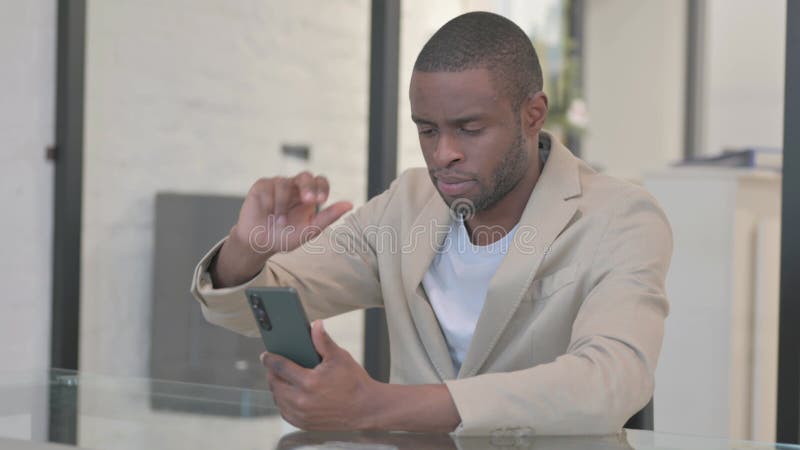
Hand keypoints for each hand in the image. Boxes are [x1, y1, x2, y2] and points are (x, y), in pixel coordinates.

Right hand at [211, 172, 352, 286]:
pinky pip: (268, 186)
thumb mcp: (309, 230)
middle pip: (305, 176)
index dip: (322, 187)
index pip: (320, 182)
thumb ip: (328, 217)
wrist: (259, 243)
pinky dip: (269, 201)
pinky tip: (267, 211)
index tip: (321, 200)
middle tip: (308, 200)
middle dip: (308, 186)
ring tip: (279, 220)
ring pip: (284, 183)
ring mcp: (278, 185)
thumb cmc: (285, 236)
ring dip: (283, 204)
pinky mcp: (262, 186)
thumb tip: (349, 205)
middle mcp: (294, 187)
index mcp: (309, 196)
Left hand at [261, 320, 380, 429]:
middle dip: (272, 372)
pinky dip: (284, 401)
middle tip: (275, 365)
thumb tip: (315, 325)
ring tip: (282, 377)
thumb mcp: (339, 357)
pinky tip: (289, 392)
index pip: (280, 367)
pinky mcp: (304, 423)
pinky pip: (284, 411)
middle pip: (275, 383)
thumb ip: (323, 341)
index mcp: (309, 382)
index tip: (265, 355)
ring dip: (277, 387)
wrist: (366, 408)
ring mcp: (302, 414)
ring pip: (278, 398)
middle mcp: (302, 401)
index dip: (270, 359)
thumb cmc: (354, 382)